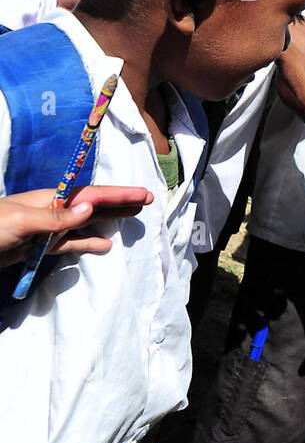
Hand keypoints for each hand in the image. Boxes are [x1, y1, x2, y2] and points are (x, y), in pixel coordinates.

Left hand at [0, 186, 153, 267]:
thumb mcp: (21, 221)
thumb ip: (56, 217)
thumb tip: (90, 208)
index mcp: (50, 200)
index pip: (91, 195)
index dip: (117, 194)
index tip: (142, 194)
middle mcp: (52, 212)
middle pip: (92, 205)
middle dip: (118, 202)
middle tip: (145, 201)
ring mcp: (47, 230)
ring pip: (85, 223)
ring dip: (108, 219)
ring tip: (131, 217)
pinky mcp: (41, 248)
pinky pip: (71, 243)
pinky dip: (88, 242)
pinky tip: (104, 244)